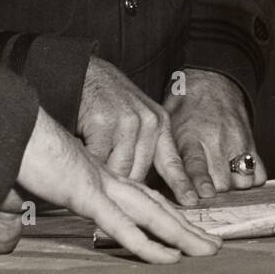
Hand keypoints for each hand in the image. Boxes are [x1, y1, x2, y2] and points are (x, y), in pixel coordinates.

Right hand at [0, 109, 220, 264]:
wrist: (5, 121)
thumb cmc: (13, 151)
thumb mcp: (18, 193)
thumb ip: (14, 220)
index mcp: (100, 167)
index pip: (140, 192)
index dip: (165, 208)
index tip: (186, 224)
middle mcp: (107, 173)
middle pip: (156, 203)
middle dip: (185, 224)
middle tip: (211, 244)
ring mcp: (100, 181)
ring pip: (150, 213)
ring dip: (179, 234)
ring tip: (204, 250)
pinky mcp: (85, 191)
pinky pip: (121, 222)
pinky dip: (145, 241)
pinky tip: (166, 256)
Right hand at [77, 56, 197, 205]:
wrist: (86, 72)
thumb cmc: (108, 101)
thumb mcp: (136, 119)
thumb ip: (141, 148)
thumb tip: (139, 188)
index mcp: (160, 124)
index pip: (172, 161)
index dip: (182, 184)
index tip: (191, 201)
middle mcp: (149, 122)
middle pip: (139, 173)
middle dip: (124, 184)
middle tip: (108, 187)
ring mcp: (129, 122)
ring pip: (119, 170)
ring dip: (104, 174)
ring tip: (92, 169)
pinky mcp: (105, 122)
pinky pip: (97, 159)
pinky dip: (88, 161)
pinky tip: (82, 154)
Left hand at [164, 68, 265, 197]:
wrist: (212, 83)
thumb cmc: (184, 110)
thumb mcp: (166, 126)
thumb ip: (161, 155)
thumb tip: (146, 185)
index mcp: (191, 137)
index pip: (196, 164)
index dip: (199, 182)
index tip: (201, 196)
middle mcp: (216, 140)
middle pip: (222, 181)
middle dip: (214, 191)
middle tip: (204, 190)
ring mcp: (237, 141)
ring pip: (243, 179)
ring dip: (233, 186)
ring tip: (222, 180)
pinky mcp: (252, 142)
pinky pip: (259, 172)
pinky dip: (251, 179)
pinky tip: (239, 174)